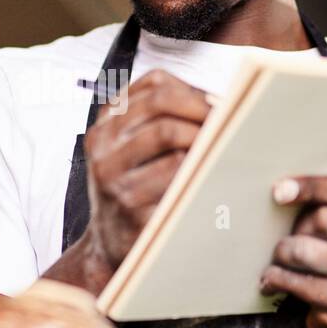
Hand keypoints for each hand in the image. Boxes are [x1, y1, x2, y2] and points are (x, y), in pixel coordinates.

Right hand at [81, 69, 212, 273]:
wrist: (110, 242)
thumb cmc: (132, 188)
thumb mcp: (130, 148)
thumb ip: (159, 119)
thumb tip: (217, 100)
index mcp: (106, 123)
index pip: (153, 84)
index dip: (192, 90)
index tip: (217, 105)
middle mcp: (102, 145)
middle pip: (161, 104)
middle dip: (200, 110)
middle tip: (225, 124)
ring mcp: (111, 177)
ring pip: (169, 135)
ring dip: (202, 138)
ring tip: (219, 150)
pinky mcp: (129, 206)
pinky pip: (175, 176)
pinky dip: (198, 171)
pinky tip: (207, 177)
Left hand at [259, 175, 326, 327]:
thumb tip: (281, 192)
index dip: (310, 186)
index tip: (278, 191)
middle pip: (320, 219)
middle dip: (293, 230)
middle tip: (283, 245)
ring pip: (304, 250)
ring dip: (280, 256)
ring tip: (275, 264)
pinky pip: (300, 283)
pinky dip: (276, 280)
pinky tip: (270, 282)